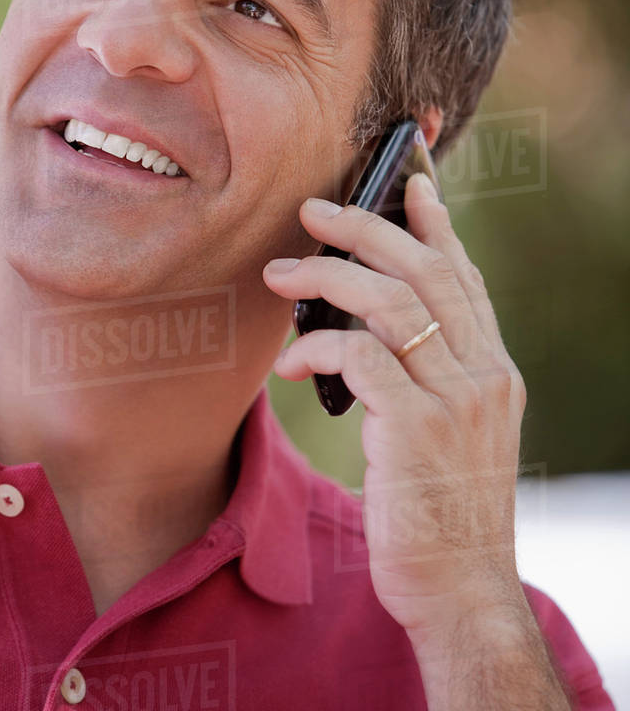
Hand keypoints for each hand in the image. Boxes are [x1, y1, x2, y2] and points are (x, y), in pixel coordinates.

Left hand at [262, 174, 528, 646]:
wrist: (460, 589)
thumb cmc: (439, 509)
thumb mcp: (446, 433)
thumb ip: (424, 376)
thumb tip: (362, 327)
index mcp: (494, 370)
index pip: (464, 279)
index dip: (436, 228)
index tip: (411, 186)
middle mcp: (484, 375)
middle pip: (425, 272)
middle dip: (366, 230)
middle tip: (314, 211)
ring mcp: (456, 400)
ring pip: (391, 302)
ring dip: (328, 278)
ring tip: (280, 274)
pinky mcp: (417, 428)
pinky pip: (361, 358)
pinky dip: (318, 348)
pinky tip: (290, 363)